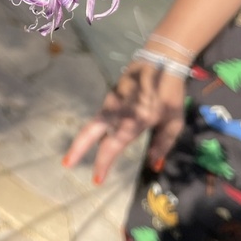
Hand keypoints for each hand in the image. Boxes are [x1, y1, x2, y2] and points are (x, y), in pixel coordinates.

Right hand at [62, 58, 186, 184]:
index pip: (112, 147)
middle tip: (66, 163)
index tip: (96, 180)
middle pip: (90, 132)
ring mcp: (111, 102)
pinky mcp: (111, 95)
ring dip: (86, 139)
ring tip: (79, 153)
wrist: (161, 61)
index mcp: (133, 122)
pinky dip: (99, 128)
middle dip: (77, 148)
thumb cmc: (170, 94)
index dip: (103, 164)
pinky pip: (103, 115)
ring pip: (94, 124)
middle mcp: (117, 113)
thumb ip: (162, 144)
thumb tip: (153, 164)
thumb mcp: (174, 122)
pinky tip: (102, 135)